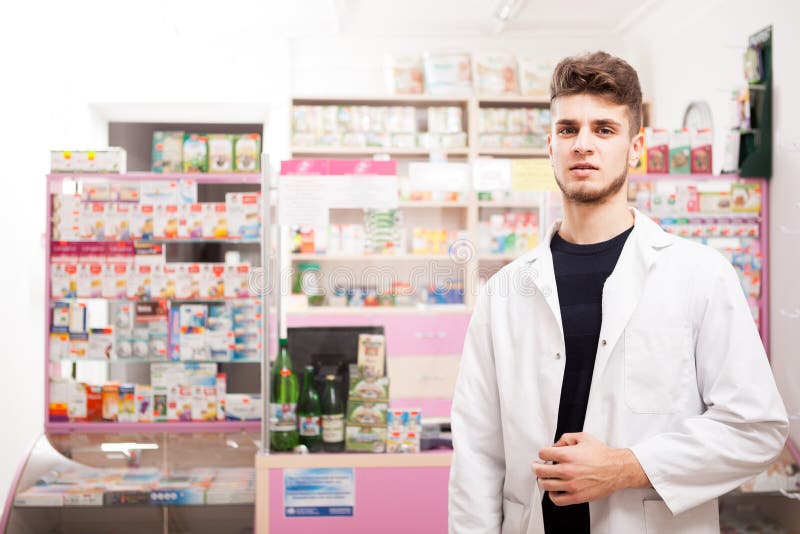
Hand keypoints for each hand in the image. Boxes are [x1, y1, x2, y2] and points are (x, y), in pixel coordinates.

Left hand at [531, 432, 648, 505]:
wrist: (616, 469)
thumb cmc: (602, 455)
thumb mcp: (583, 438)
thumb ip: (566, 438)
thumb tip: (556, 445)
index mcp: (567, 455)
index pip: (543, 453)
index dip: (542, 452)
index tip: (544, 454)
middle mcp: (567, 470)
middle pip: (540, 470)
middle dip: (536, 467)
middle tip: (537, 466)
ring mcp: (571, 485)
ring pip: (546, 485)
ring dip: (542, 480)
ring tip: (544, 478)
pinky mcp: (576, 496)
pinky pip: (557, 499)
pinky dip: (552, 495)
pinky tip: (554, 490)